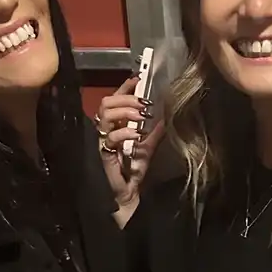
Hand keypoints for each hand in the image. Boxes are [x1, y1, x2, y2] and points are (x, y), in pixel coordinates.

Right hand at [95, 76, 164, 220]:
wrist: (128, 192)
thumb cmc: (134, 169)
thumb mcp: (148, 147)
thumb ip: (155, 132)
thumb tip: (167, 116)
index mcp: (116, 124)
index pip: (115, 99)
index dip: (124, 87)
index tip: (138, 79)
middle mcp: (107, 129)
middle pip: (107, 101)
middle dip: (126, 98)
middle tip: (144, 104)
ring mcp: (104, 139)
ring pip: (106, 114)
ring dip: (126, 111)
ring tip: (142, 117)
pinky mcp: (104, 152)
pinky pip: (110, 136)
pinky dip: (125, 132)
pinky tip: (137, 135)